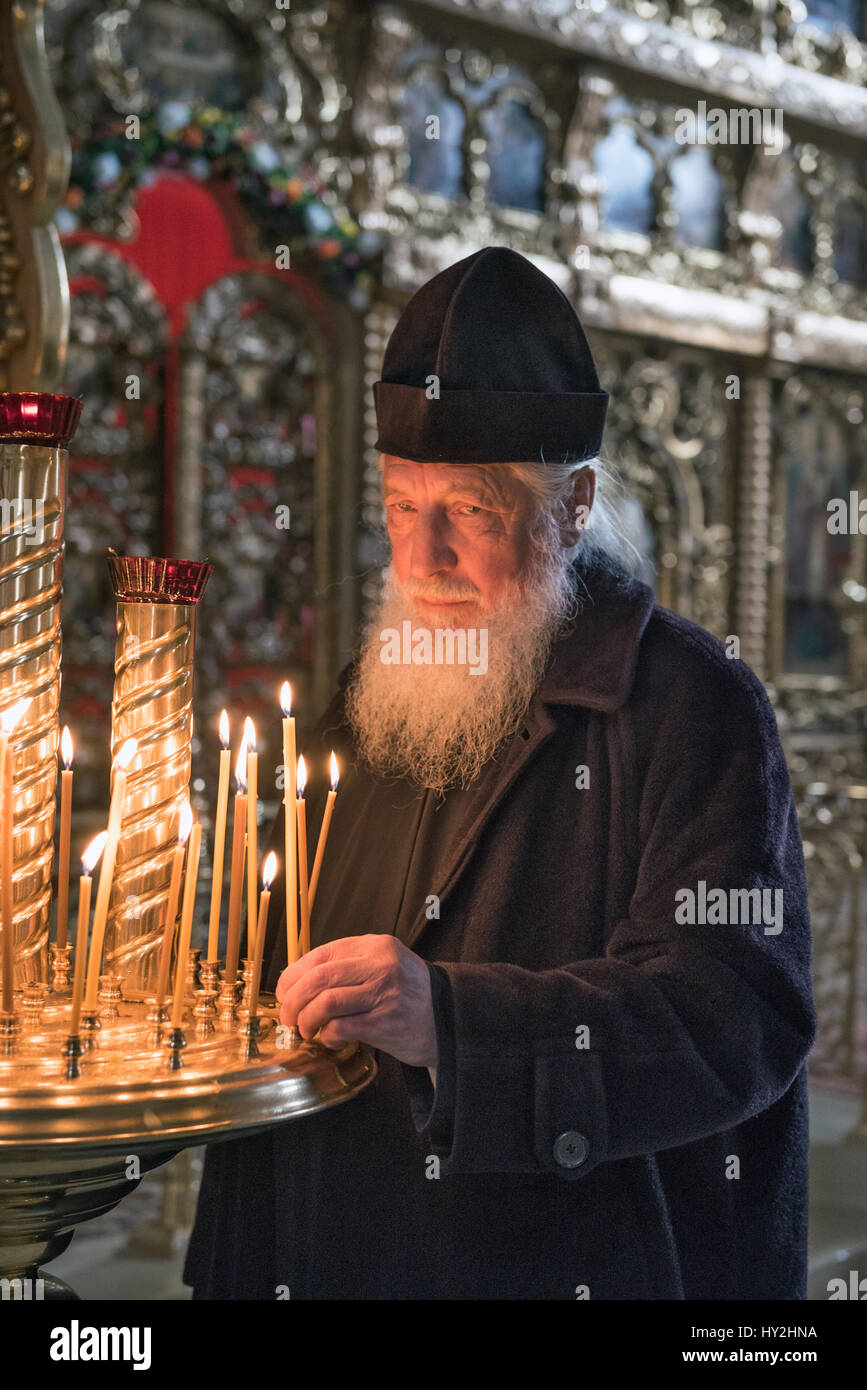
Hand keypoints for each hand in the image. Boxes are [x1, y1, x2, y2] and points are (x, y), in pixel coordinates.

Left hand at [275, 934, 438, 1068]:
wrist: (448, 1016)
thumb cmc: (407, 992)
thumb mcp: (383, 963)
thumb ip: (349, 965)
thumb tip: (298, 980)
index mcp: (375, 946)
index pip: (322, 954)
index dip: (294, 974)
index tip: (284, 991)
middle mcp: (380, 965)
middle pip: (318, 978)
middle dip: (293, 1000)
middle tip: (288, 1016)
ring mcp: (383, 994)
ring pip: (325, 1003)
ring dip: (306, 1020)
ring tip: (306, 1030)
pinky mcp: (385, 1023)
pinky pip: (340, 1028)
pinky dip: (328, 1036)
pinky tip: (332, 1040)